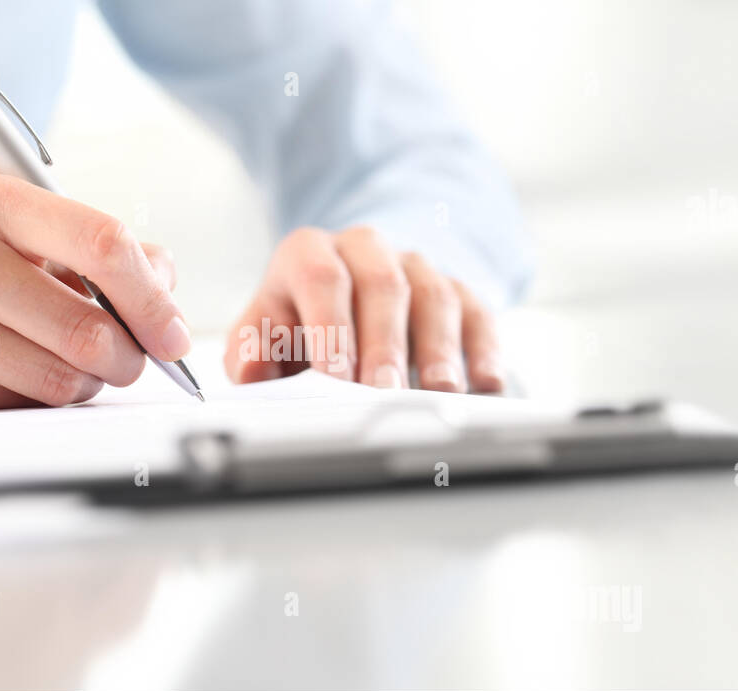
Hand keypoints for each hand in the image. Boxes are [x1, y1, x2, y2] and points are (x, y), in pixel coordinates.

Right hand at [0, 174, 187, 411]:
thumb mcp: (8, 233)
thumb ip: (92, 251)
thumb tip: (165, 282)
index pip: (102, 244)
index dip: (153, 299)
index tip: (174, 335)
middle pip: (90, 329)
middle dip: (127, 359)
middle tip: (127, 363)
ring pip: (61, 378)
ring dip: (84, 385)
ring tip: (64, 367)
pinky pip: (18, 406)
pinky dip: (36, 402)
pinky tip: (11, 378)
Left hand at [224, 226, 503, 392]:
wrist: (346, 290)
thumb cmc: (299, 322)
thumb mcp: (264, 330)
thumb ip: (251, 350)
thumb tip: (251, 373)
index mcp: (311, 253)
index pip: (322, 279)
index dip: (330, 328)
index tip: (334, 379)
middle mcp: (367, 250)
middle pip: (383, 287)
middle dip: (385, 345)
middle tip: (384, 393)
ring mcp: (417, 267)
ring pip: (434, 297)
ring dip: (438, 348)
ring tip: (439, 392)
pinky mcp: (459, 291)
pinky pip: (477, 313)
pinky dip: (484, 350)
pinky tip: (486, 384)